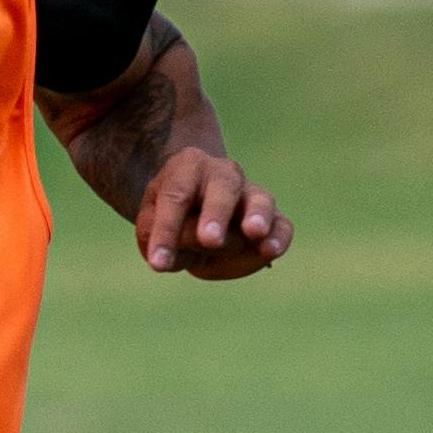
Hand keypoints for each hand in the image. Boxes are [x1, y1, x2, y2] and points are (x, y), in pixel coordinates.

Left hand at [135, 147, 292, 278]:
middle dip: (216, 213)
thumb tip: (188, 243)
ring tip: (253, 232)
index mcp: (186, 168)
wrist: (196, 223)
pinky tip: (270, 250)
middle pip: (221, 188)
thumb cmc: (170, 221)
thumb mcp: (151, 228)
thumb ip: (161, 234)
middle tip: (209, 239)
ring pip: (258, 200)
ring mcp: (251, 194)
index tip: (158, 263)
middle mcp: (222, 174)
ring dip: (256, 215)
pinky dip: (278, 237)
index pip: (175, 195)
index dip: (166, 229)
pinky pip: (282, 225)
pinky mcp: (273, 218)